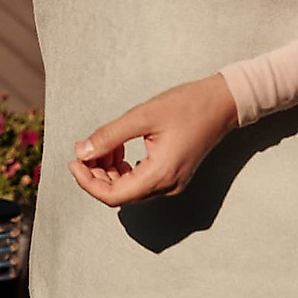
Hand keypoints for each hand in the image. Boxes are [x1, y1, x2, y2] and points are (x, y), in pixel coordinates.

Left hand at [68, 74, 239, 206]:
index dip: (86, 181)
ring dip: (107, 170)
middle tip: (83, 149)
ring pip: (127, 188)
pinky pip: (139, 180)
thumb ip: (109, 136)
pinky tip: (117, 148)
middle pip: (118, 194)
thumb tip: (81, 152)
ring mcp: (171, 182)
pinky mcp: (172, 174)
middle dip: (95, 173)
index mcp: (160, 175)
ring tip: (102, 145)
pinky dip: (122, 168)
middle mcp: (167, 186)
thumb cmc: (187, 105)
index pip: (112, 196)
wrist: (224, 102)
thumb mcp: (141, 116)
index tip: (73, 161)